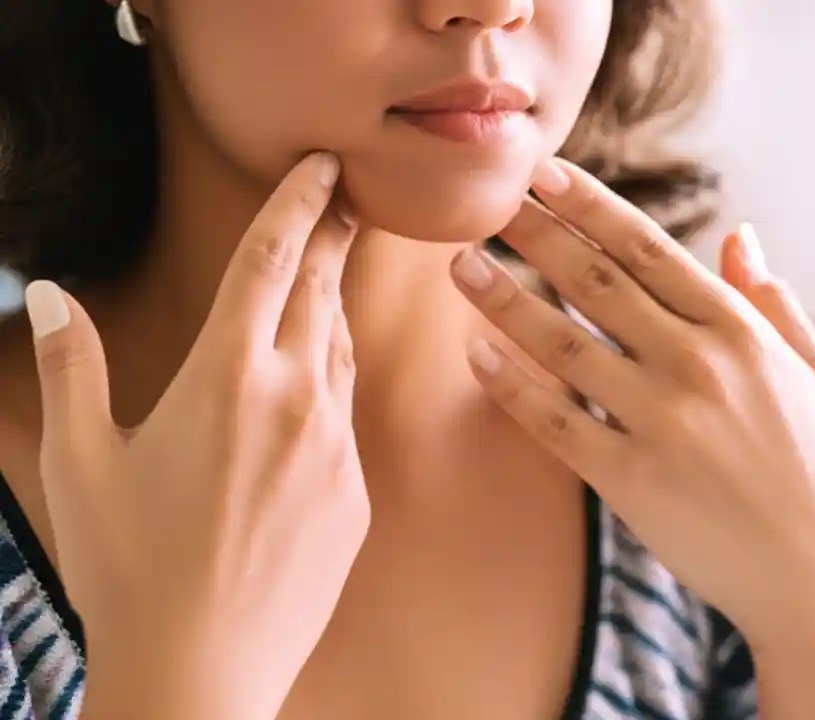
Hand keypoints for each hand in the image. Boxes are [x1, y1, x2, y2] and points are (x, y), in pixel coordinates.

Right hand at [25, 152, 368, 719]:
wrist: (204, 669)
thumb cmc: (130, 566)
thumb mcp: (80, 462)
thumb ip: (72, 367)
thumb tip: (51, 296)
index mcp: (229, 377)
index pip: (271, 261)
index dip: (299, 203)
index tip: (325, 166)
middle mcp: (297, 399)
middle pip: (320, 293)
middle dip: (331, 238)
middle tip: (347, 198)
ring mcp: (335, 448)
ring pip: (339, 353)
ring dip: (332, 309)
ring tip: (330, 278)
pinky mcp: (356, 494)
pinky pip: (344, 419)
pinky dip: (328, 387)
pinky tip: (312, 389)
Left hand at [449, 157, 814, 645]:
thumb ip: (774, 302)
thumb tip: (741, 235)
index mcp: (742, 331)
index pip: (649, 249)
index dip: (591, 206)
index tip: (546, 174)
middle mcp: (698, 365)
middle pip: (596, 282)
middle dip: (536, 233)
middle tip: (491, 200)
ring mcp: (661, 423)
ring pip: (563, 344)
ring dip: (504, 299)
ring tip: (461, 266)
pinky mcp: (630, 481)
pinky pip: (554, 422)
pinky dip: (511, 385)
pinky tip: (476, 353)